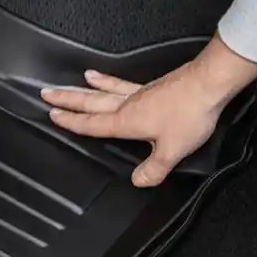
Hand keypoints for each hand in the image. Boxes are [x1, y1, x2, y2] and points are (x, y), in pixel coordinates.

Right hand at [41, 35, 256, 186]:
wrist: (209, 83)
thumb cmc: (190, 114)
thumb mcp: (172, 150)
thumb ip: (154, 168)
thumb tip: (139, 181)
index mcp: (126, 121)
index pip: (92, 124)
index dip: (71, 122)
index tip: (53, 116)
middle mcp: (128, 105)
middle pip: (91, 103)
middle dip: (68, 100)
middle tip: (47, 94)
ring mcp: (139, 93)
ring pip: (104, 91)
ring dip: (85, 88)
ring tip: (73, 83)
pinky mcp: (153, 86)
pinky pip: (122, 83)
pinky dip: (109, 80)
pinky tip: (102, 76)